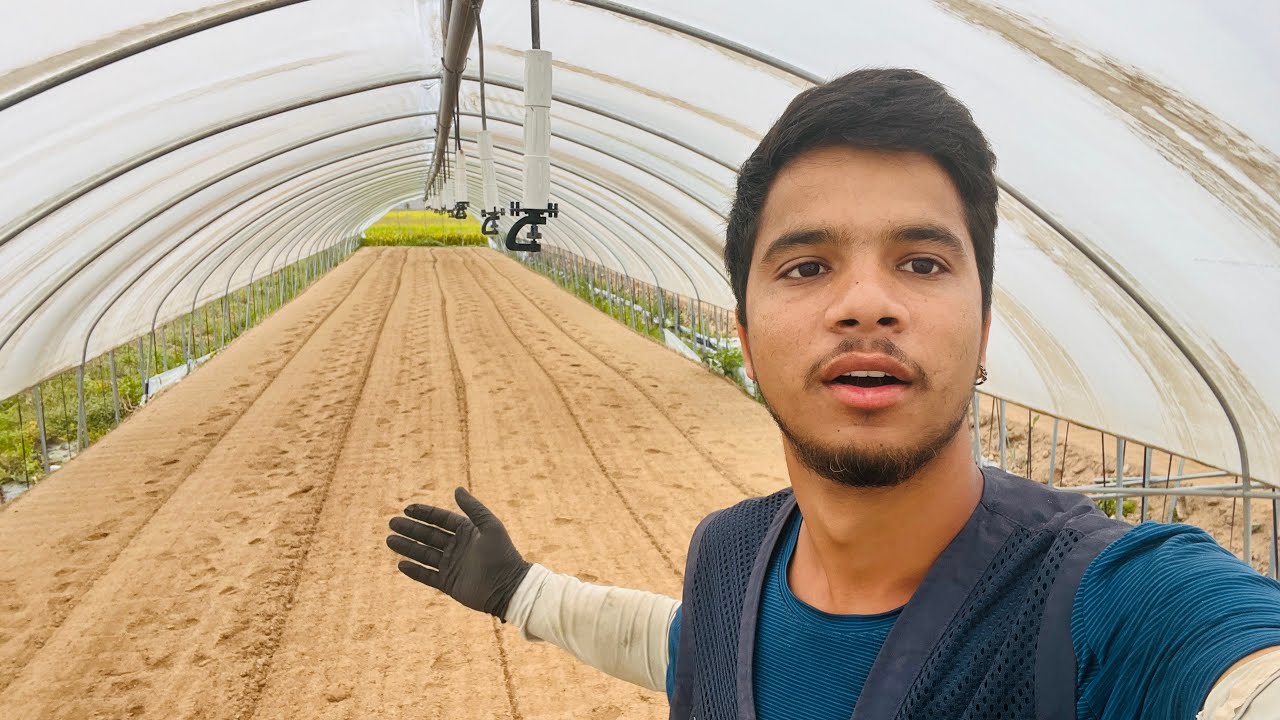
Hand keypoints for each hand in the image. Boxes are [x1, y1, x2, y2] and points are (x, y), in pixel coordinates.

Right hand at [386, 487, 531, 618]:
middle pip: (428, 535)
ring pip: (424, 554)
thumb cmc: (503, 554)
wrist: (508, 587)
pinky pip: (427, 576)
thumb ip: (474, 508)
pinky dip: (414, 571)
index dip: (424, 513)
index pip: (441, 520)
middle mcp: (457, 547)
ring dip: (407, 547)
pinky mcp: (448, 584)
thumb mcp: (490, 526)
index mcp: (467, 532)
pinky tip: (400, 564)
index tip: (407, 508)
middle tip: (392, 522)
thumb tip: (457, 489)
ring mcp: (451, 566)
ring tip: (389, 540)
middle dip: (410, 529)